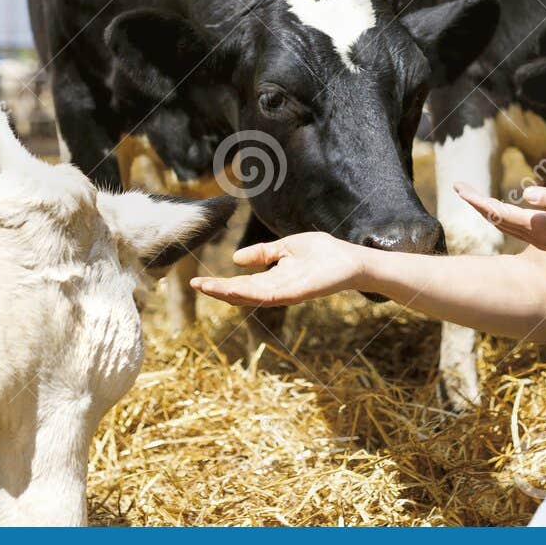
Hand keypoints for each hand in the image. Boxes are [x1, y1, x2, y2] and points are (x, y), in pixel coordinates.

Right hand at [190, 232, 369, 307]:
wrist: (350, 259)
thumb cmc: (322, 252)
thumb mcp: (286, 248)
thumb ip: (263, 253)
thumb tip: (235, 259)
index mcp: (272, 278)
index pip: (241, 284)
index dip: (219, 283)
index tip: (197, 281)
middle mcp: (276, 289)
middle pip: (242, 293)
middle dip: (218, 290)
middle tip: (195, 285)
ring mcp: (285, 293)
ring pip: (252, 297)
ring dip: (229, 293)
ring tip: (209, 288)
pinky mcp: (297, 293)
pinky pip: (270, 296)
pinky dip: (251, 294)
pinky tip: (235, 291)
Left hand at [453, 184, 545, 266]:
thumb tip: (526, 194)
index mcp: (540, 228)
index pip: (499, 212)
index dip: (477, 200)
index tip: (459, 187)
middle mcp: (537, 237)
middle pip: (497, 219)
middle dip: (477, 203)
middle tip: (459, 188)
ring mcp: (543, 241)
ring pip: (506, 225)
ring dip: (489, 211)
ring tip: (475, 198)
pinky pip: (517, 228)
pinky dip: (503, 218)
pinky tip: (505, 211)